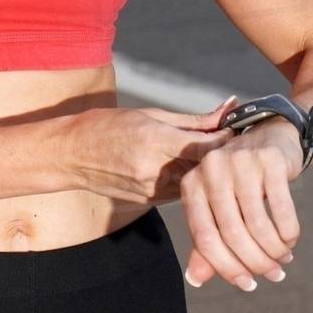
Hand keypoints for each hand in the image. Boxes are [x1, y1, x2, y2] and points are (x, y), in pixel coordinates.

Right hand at [67, 98, 238, 208]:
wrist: (72, 155)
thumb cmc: (108, 126)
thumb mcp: (149, 114)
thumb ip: (191, 120)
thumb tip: (227, 109)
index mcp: (154, 141)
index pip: (204, 145)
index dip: (226, 139)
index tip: (240, 130)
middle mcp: (155, 169)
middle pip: (204, 167)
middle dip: (222, 156)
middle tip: (239, 144)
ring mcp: (153, 191)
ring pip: (196, 182)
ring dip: (209, 170)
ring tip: (222, 158)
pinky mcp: (151, 203)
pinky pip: (182, 192)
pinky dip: (191, 180)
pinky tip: (194, 170)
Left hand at [182, 115, 303, 291]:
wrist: (270, 136)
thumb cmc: (239, 181)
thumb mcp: (218, 207)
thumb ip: (207, 242)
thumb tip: (194, 279)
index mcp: (192, 184)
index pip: (204, 238)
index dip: (226, 267)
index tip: (248, 285)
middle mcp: (211, 169)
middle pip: (232, 234)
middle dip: (256, 263)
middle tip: (274, 274)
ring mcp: (240, 161)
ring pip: (258, 225)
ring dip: (275, 250)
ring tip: (283, 257)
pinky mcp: (269, 159)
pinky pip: (281, 210)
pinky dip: (288, 233)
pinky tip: (291, 239)